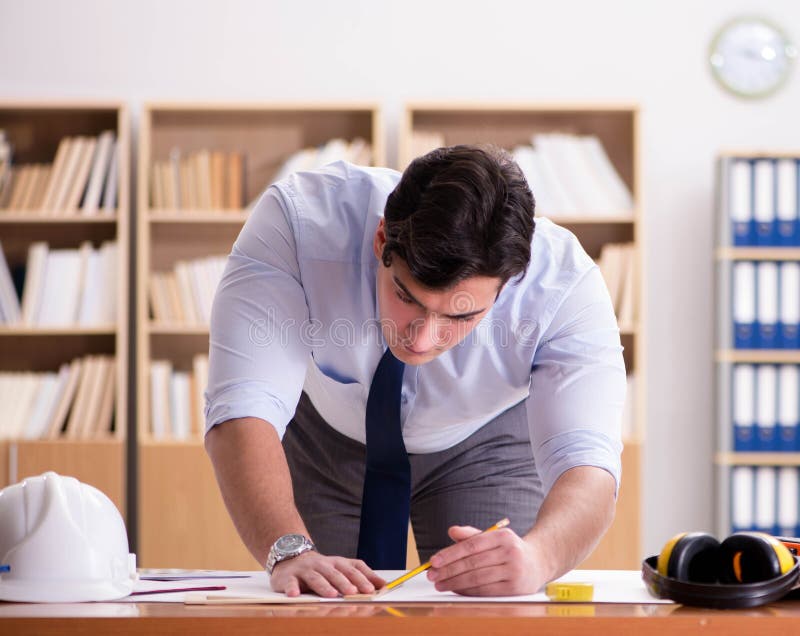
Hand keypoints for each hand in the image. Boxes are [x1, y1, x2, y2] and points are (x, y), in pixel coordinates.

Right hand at [270, 551, 385, 597]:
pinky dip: (292, 588)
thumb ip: (362, 576)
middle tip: (354, 593)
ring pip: (316, 577)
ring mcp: (305, 569)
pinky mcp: (289, 577)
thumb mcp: (342, 569)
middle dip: (345, 582)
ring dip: (324, 586)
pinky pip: (290, 582)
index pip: (352, 569)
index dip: (362, 578)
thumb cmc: (322, 569)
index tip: (372, 589)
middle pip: (335, 573)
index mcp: (337, 562)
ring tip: (332, 594)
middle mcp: (323, 564)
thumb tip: (384, 585)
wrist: (291, 559)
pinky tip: (295, 594)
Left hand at [426, 524, 549, 595]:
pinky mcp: (516, 588)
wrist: (539, 562)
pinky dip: (468, 591)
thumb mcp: (493, 537)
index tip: (434, 561)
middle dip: (449, 570)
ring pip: (478, 579)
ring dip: (455, 583)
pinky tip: (456, 590)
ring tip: (440, 584)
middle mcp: (510, 552)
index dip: (450, 554)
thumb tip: (451, 531)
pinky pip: (486, 591)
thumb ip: (471, 535)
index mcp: (502, 536)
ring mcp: (514, 571)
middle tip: (432, 575)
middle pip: (473, 563)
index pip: (471, 545)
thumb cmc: (509, 549)